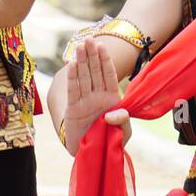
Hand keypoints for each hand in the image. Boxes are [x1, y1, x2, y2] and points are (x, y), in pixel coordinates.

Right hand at [62, 38, 128, 154]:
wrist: (93, 156)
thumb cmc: (110, 142)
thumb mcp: (123, 132)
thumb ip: (123, 121)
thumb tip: (114, 113)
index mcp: (111, 98)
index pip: (109, 75)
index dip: (105, 61)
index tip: (102, 46)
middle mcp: (97, 96)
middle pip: (94, 72)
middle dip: (92, 55)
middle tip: (88, 39)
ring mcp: (85, 102)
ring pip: (84, 78)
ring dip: (82, 62)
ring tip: (80, 46)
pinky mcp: (74, 110)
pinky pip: (73, 91)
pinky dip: (73, 79)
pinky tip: (72, 65)